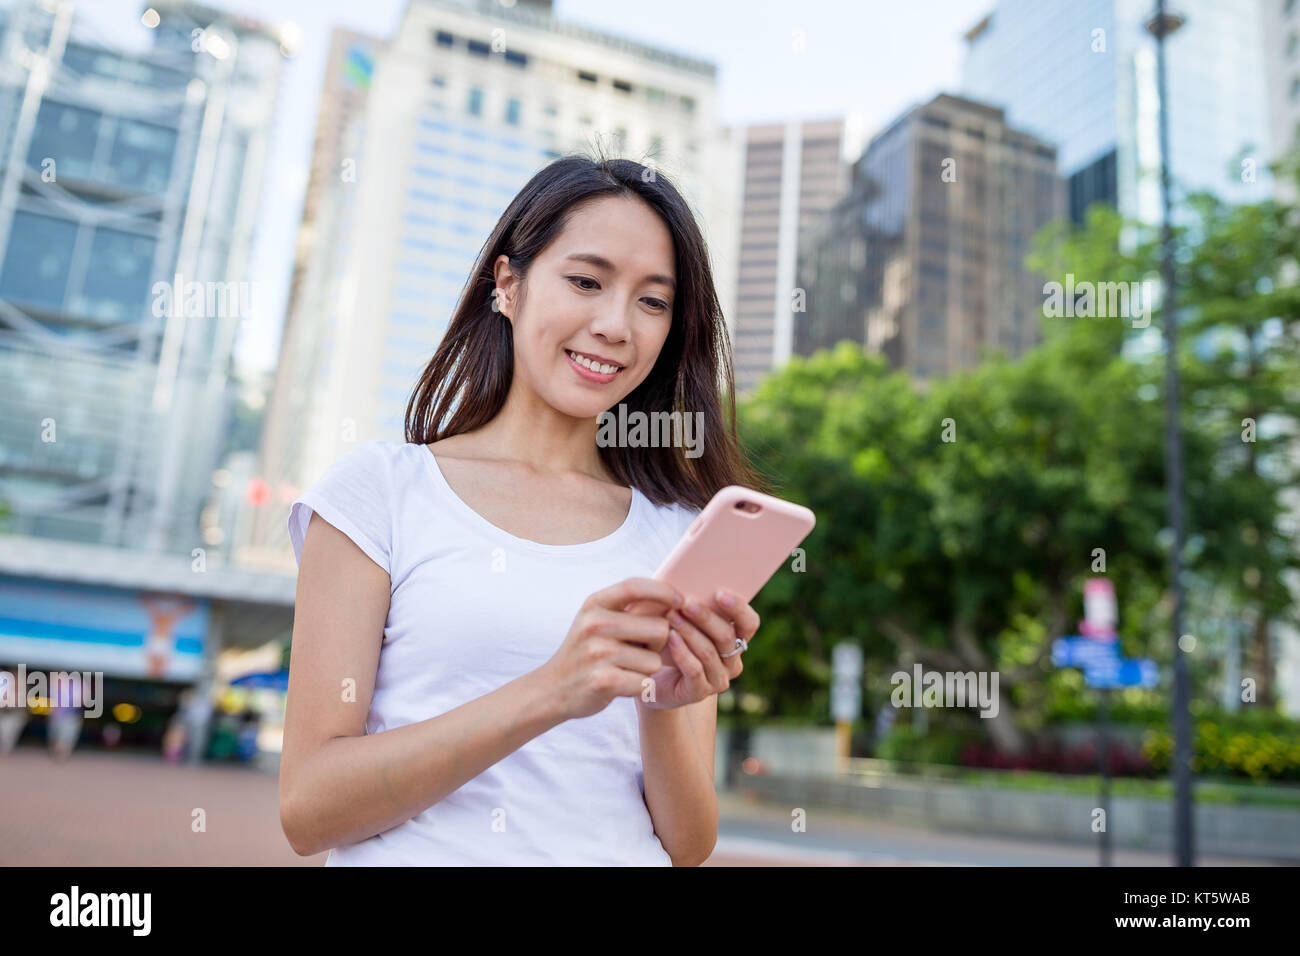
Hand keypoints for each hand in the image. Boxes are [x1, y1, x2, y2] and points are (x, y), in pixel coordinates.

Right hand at [539, 577, 683, 720]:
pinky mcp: (603, 681)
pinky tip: (622, 684)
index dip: (663, 590)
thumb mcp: (596, 620)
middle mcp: (594, 625)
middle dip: (659, 643)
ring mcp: (598, 653)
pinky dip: (640, 686)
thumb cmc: (586, 652)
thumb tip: (674, 599)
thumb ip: (627, 608)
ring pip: (655, 660)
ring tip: (625, 668)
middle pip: (659, 628)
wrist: (553, 689)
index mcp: (594, 605)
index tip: (680, 600)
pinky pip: (646, 682)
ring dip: (647, 668)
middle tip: (640, 650)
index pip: (635, 587)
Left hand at [635, 588, 760, 710]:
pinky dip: (682, 651)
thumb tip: (687, 578)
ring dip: (689, 631)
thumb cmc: (667, 641)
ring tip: (671, 615)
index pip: (750, 623)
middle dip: (705, 616)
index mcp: (735, 639)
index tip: (719, 593)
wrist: (650, 679)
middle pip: (727, 635)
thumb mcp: (680, 619)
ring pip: (709, 651)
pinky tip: (670, 637)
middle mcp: (732, 661)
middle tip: (685, 602)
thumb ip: (690, 604)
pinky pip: (695, 670)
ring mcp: (718, 679)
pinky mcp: (699, 692)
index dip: (739, 608)